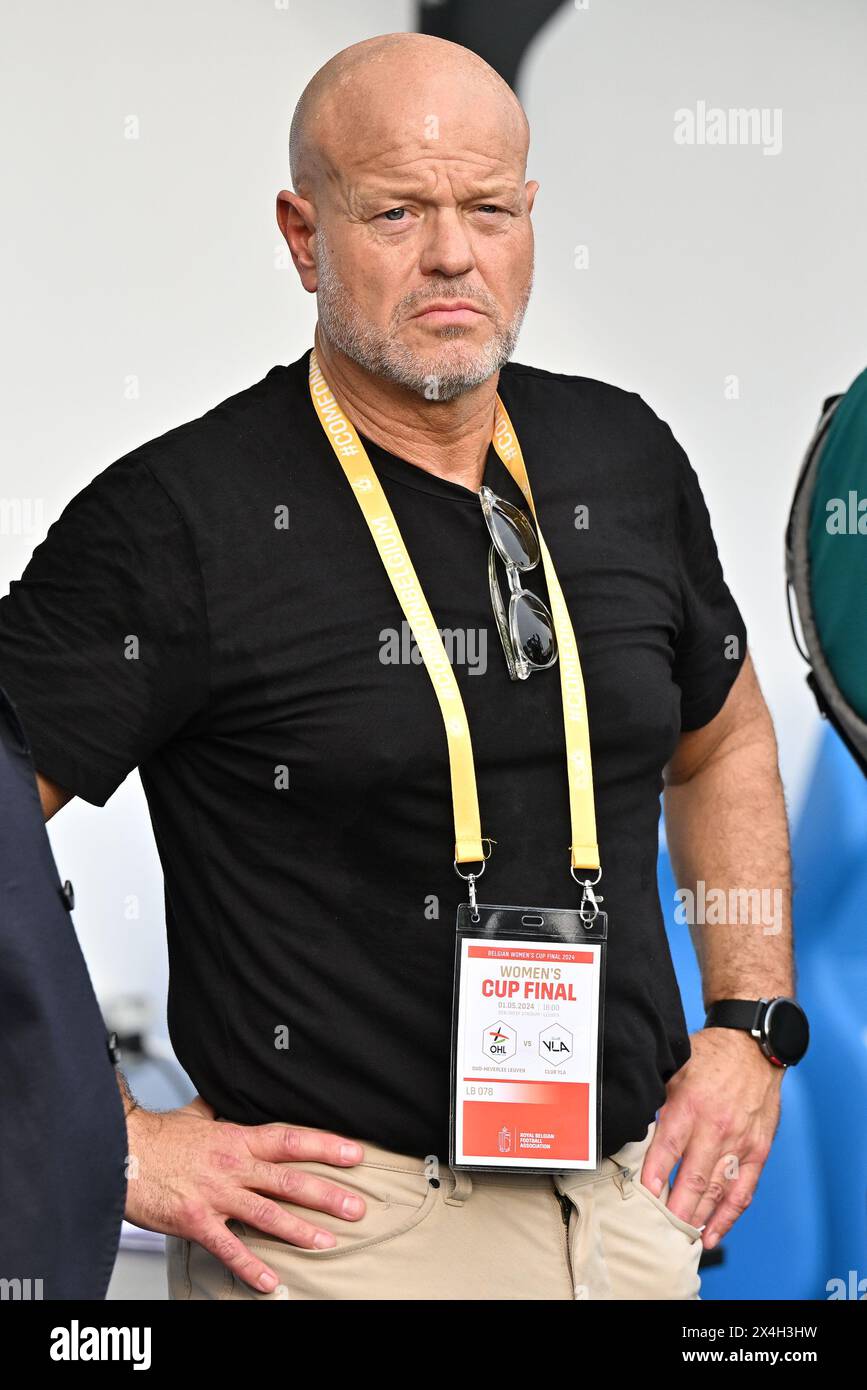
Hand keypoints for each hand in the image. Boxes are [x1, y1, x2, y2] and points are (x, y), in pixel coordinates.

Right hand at [124, 1095, 366, 1292]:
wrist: (119, 1152)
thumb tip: (222, 1097)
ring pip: (268, 1213)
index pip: (290, 1139)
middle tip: (357, 1207)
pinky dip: (251, 1266)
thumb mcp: (193, 1115)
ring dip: (301, 1230)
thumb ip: (215, 1110)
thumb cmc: (156, 1137)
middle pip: (289, 1179)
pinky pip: (229, 1247)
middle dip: (327, 1194)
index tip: (354, 1153)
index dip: (325, 1145)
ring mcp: (216, 1194)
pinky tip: (272, 1281)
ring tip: (328, 1242)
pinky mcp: (196, 1220)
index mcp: (236, 1138)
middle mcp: (233, 1165)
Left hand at [639, 1028, 782, 1250]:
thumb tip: (630, 1126)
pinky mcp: (759, 1151)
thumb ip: (658, 1102)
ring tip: (681, 1237)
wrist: (753, 1047)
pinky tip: (712, 1233)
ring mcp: (740, 1141)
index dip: (654, 1174)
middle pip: (694, 1177)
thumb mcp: (675, 1071)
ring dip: (699, 1217)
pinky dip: (728, 1216)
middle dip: (676, 1208)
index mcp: (691, 1104)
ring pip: (718, 1190)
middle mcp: (717, 1126)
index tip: (644, 1196)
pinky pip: (743, 1190)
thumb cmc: (708, 1058)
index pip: (668, 1147)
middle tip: (659, 1230)